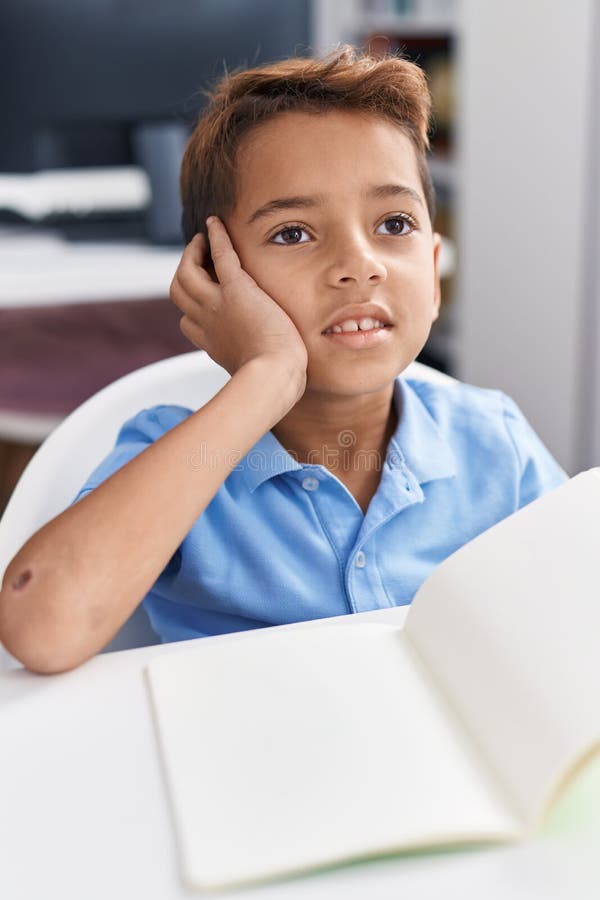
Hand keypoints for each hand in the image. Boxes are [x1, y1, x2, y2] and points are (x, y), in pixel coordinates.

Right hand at [170, 217, 307, 390]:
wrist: (275, 376)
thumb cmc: (275, 382)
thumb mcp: (256, 377)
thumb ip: (256, 368)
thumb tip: (270, 376)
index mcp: (212, 344)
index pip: (187, 323)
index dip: (191, 309)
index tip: (204, 298)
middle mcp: (207, 322)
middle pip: (178, 291)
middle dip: (184, 273)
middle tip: (197, 258)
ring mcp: (217, 304)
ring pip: (188, 272)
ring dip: (193, 252)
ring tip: (202, 239)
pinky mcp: (237, 289)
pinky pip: (220, 255)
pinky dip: (215, 236)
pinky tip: (215, 222)